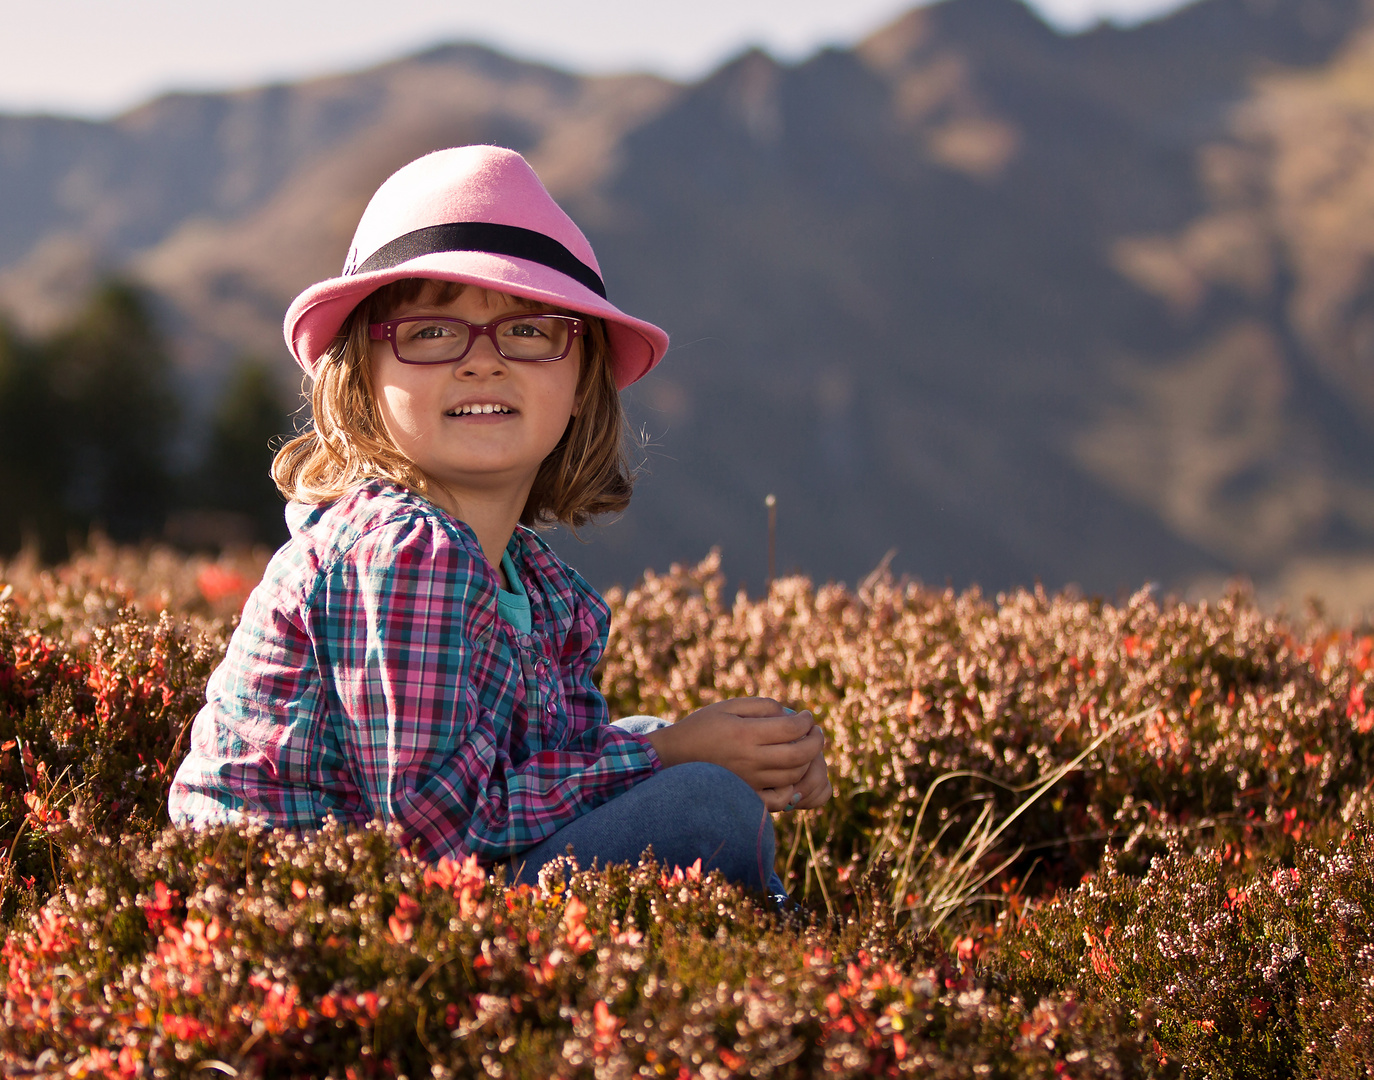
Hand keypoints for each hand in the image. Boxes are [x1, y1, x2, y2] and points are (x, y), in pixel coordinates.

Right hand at [643, 698, 820, 810]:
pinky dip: (792, 787)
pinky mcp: (747, 796)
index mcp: (745, 734)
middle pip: (799, 755)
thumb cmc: (703, 726)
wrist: (674, 757)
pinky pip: (780, 799)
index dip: (806, 721)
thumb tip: (790, 714)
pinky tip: (790, 773)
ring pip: (793, 776)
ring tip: (805, 748)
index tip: (807, 716)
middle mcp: (750, 760)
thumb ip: (761, 706)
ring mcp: (750, 782)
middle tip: (816, 732)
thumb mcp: (728, 706)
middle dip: (815, 742)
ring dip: (807, 761)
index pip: (791, 729)